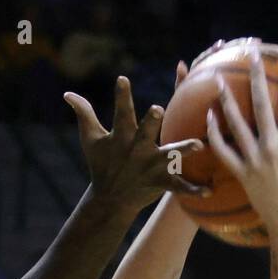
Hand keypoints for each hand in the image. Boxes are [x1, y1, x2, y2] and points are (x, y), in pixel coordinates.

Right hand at [65, 77, 207, 215]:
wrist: (110, 199)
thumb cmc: (101, 164)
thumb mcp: (90, 139)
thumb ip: (83, 113)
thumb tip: (67, 93)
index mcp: (122, 137)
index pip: (121, 112)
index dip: (121, 96)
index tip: (123, 79)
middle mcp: (137, 149)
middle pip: (145, 132)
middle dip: (150, 121)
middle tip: (157, 108)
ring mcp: (151, 166)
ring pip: (170, 156)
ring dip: (183, 151)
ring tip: (199, 145)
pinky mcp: (161, 182)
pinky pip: (180, 186)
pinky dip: (194, 190)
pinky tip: (210, 191)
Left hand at [206, 48, 277, 240]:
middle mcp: (272, 146)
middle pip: (260, 104)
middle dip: (256, 76)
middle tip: (252, 55)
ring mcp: (254, 160)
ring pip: (236, 124)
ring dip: (226, 100)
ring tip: (218, 80)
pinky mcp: (241, 174)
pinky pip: (224, 151)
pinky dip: (215, 134)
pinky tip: (209, 116)